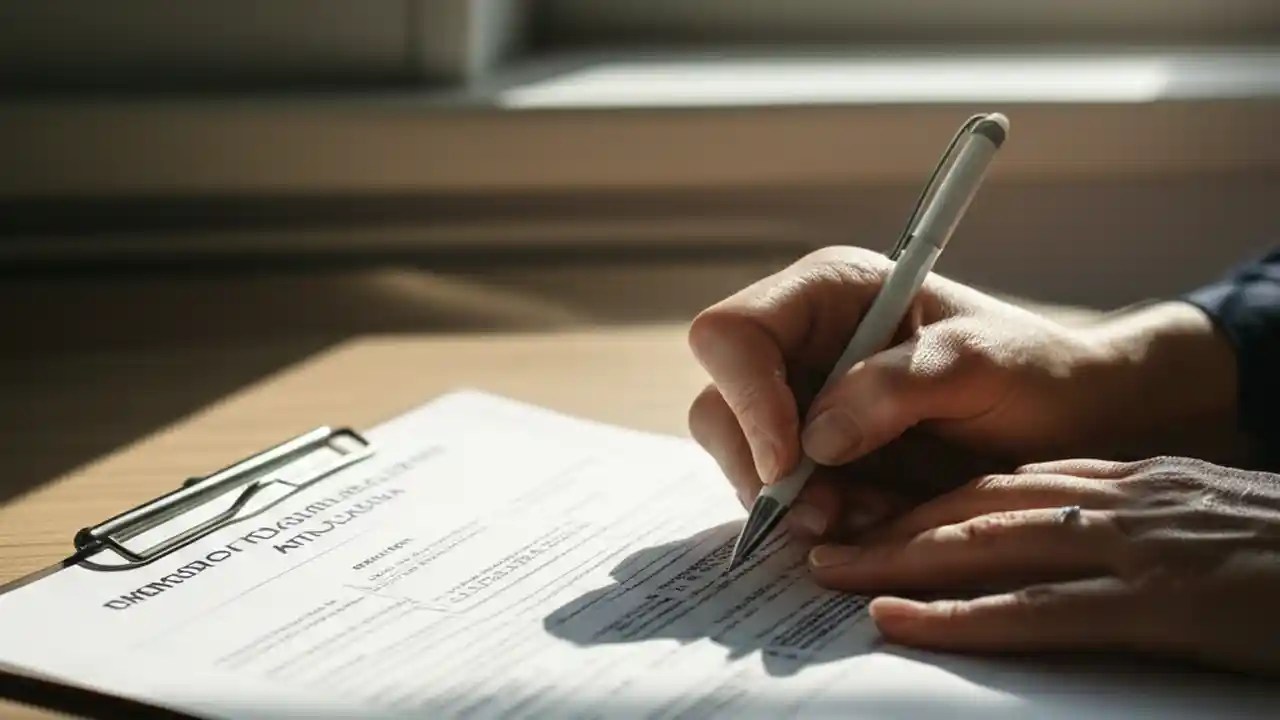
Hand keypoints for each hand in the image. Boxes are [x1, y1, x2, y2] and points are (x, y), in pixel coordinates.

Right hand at [687, 246, 1242, 537]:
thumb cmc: (1036, 374)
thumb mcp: (980, 365)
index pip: (731, 335)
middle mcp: (799, 344)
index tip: (794, 460)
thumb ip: (896, 387)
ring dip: (797, 504)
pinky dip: (820, 521)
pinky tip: (877, 517)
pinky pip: (781, 498)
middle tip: (829, 512)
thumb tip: (814, 439)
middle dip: (765, 469)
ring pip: (742, 460)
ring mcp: (801, 402)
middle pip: (719, 406)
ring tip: (874, 514)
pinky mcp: (815, 455)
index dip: (746, 398)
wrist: (1072, 423)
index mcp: (826, 293)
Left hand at [806, 456, 1279, 674]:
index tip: (870, 513)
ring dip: (900, 559)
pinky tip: (899, 621)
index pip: (1009, 482)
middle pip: (982, 502)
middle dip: (895, 522)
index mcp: (1134, 485)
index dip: (929, 498)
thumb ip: (1137, 529)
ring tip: (832, 572)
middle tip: (823, 538)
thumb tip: (1062, 554)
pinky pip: (1038, 609)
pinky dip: (959, 616)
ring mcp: (1139, 549)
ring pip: (991, 543)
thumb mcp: (1208, 527)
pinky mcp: (1162, 604)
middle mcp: (1123, 502)